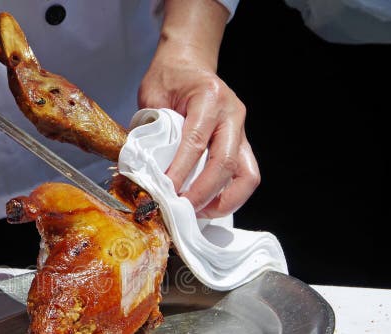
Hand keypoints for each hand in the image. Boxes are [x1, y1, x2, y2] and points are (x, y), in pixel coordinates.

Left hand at [138, 0, 259, 218]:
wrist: (189, 62)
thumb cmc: (169, 78)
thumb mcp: (152, 97)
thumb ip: (151, 131)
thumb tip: (144, 171)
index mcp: (209, 97)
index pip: (195, 142)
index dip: (179, 172)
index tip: (162, 192)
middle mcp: (232, 114)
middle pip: (224, 163)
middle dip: (201, 193)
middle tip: (178, 209)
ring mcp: (241, 131)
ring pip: (246, 175)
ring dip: (223, 201)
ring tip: (197, 213)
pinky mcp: (242, 145)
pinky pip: (245, 177)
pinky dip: (229, 196)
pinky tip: (207, 205)